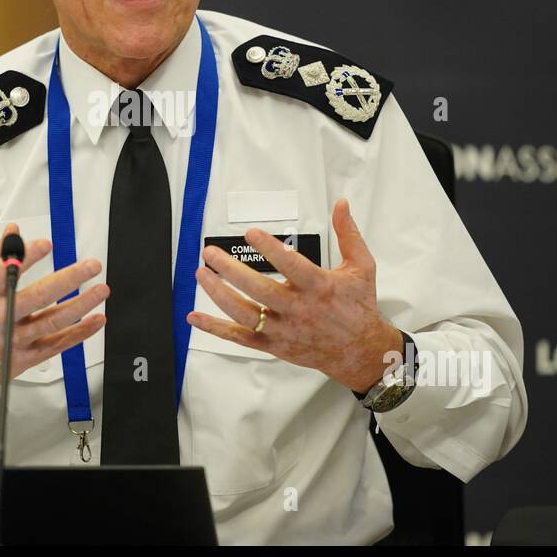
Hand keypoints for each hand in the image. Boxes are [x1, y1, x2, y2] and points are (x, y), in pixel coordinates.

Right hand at [0, 222, 107, 424]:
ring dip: (82, 304)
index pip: (5, 273)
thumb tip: (12, 233)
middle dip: (69, 279)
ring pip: (53, 321)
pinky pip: (57, 345)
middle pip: (39, 296)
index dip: (27, 257)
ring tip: (101, 289)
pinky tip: (96, 319)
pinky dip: (79, 332)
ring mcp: (12, 341)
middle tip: (90, 266)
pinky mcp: (24, 359)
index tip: (46, 244)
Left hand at [187, 197, 402, 392]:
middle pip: (259, 290)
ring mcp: (284, 330)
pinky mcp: (274, 346)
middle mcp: (299, 310)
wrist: (360, 352)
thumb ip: (349, 234)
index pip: (291, 266)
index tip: (251, 233)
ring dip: (219, 294)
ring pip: (244, 314)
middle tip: (210, 253)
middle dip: (231, 270)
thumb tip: (341, 204)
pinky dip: (215, 328)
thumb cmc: (358, 307)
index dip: (270, 249)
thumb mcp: (361, 267)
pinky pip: (240, 338)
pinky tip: (195, 316)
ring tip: (201, 273)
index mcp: (319, 287)